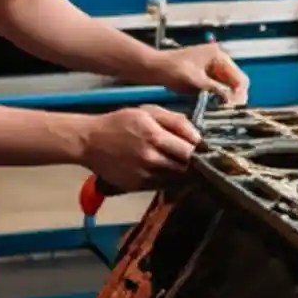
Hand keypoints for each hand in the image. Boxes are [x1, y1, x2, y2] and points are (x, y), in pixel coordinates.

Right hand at [80, 105, 201, 191]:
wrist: (89, 141)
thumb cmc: (120, 122)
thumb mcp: (148, 111)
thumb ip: (176, 122)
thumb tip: (199, 138)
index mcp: (155, 136)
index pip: (190, 152)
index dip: (202, 154)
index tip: (207, 152)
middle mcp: (150, 159)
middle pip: (186, 169)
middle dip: (195, 165)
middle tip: (199, 160)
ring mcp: (143, 175)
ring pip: (176, 180)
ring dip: (182, 174)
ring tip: (180, 164)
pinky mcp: (136, 187)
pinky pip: (161, 186)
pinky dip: (167, 180)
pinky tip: (163, 170)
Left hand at [151, 42, 249, 105]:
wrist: (155, 68)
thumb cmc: (172, 70)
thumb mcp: (196, 81)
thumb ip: (215, 89)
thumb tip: (232, 101)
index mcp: (218, 56)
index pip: (239, 78)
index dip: (239, 94)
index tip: (235, 108)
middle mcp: (219, 60)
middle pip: (236, 83)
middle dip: (235, 97)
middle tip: (230, 112)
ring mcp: (213, 68)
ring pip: (229, 87)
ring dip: (227, 99)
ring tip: (223, 111)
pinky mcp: (207, 76)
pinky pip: (219, 89)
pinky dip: (219, 98)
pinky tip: (216, 107)